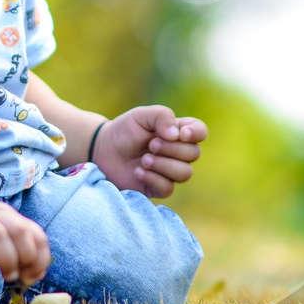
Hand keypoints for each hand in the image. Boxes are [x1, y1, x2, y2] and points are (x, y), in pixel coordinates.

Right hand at [0, 195, 50, 296]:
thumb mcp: (1, 239)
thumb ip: (18, 251)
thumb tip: (36, 275)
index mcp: (8, 216)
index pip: (35, 233)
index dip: (40, 258)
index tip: (32, 276)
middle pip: (19, 230)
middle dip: (26, 257)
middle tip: (19, 276)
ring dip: (8, 259)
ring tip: (8, 277)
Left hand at [93, 105, 208, 197]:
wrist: (103, 150)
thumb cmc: (124, 131)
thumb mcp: (141, 115)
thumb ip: (161, 116)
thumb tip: (177, 135)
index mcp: (177, 132)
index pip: (200, 131)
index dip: (196, 133)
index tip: (181, 134)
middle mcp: (177, 152)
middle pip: (194, 154)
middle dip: (172, 149)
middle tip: (151, 144)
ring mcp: (169, 171)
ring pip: (185, 173)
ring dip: (163, 165)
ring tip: (144, 159)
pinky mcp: (157, 188)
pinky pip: (168, 188)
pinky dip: (152, 178)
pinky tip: (138, 171)